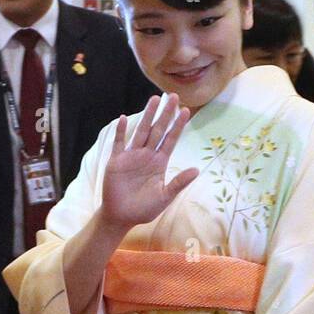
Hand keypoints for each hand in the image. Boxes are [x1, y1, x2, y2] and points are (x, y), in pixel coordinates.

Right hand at [101, 94, 199, 231]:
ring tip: (154, 99)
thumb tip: (196, 170)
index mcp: (159, 163)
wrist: (121, 217)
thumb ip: (178, 183)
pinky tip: (122, 118)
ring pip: (141, 131)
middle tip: (173, 96)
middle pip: (158, 130)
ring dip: (147, 115)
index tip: (186, 110)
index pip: (171, 140)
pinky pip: (119, 143)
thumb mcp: (164, 197)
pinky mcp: (116, 161)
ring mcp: (131, 156)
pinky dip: (120, 132)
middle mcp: (147, 155)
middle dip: (165, 114)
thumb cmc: (144, 209)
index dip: (178, 126)